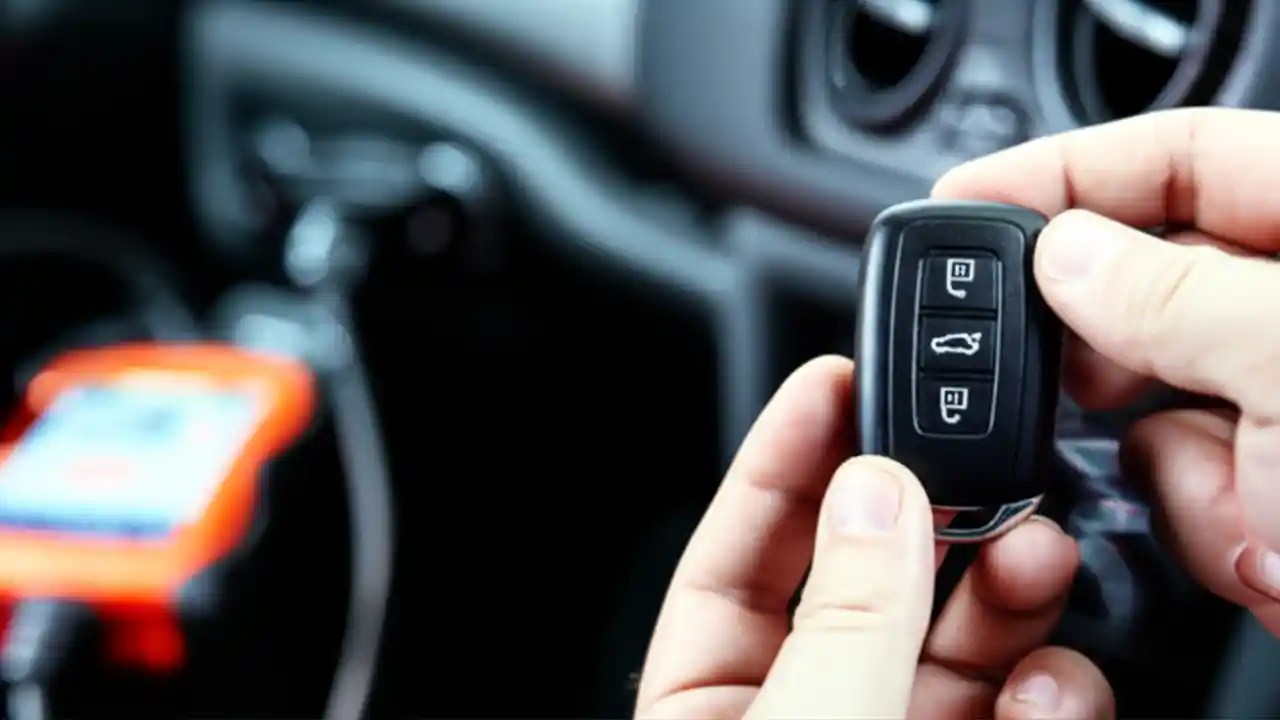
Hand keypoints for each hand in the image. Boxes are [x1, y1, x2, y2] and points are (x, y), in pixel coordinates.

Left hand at [633, 357, 1112, 718]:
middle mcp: (808, 715)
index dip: (779, 460)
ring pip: (958, 640)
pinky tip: (1044, 692)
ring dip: (1008, 586)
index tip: (829, 380)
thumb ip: (846, 616)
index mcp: (711, 706)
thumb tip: (875, 493)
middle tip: (968, 461)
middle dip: (927, 515)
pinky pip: (1022, 709)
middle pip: (868, 581)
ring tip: (1035, 554)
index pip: (733, 555)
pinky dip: (1050, 690)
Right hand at [933, 107, 1279, 633]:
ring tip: (1264, 500)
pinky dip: (1213, 523)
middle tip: (1049, 362)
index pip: (1185, 160)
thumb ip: (1173, 294)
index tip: (969, 196)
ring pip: (1156, 403)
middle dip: (1108, 346)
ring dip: (1183, 463)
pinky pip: (1188, 487)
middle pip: (1153, 288)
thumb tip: (1063, 254)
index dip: (1067, 169)